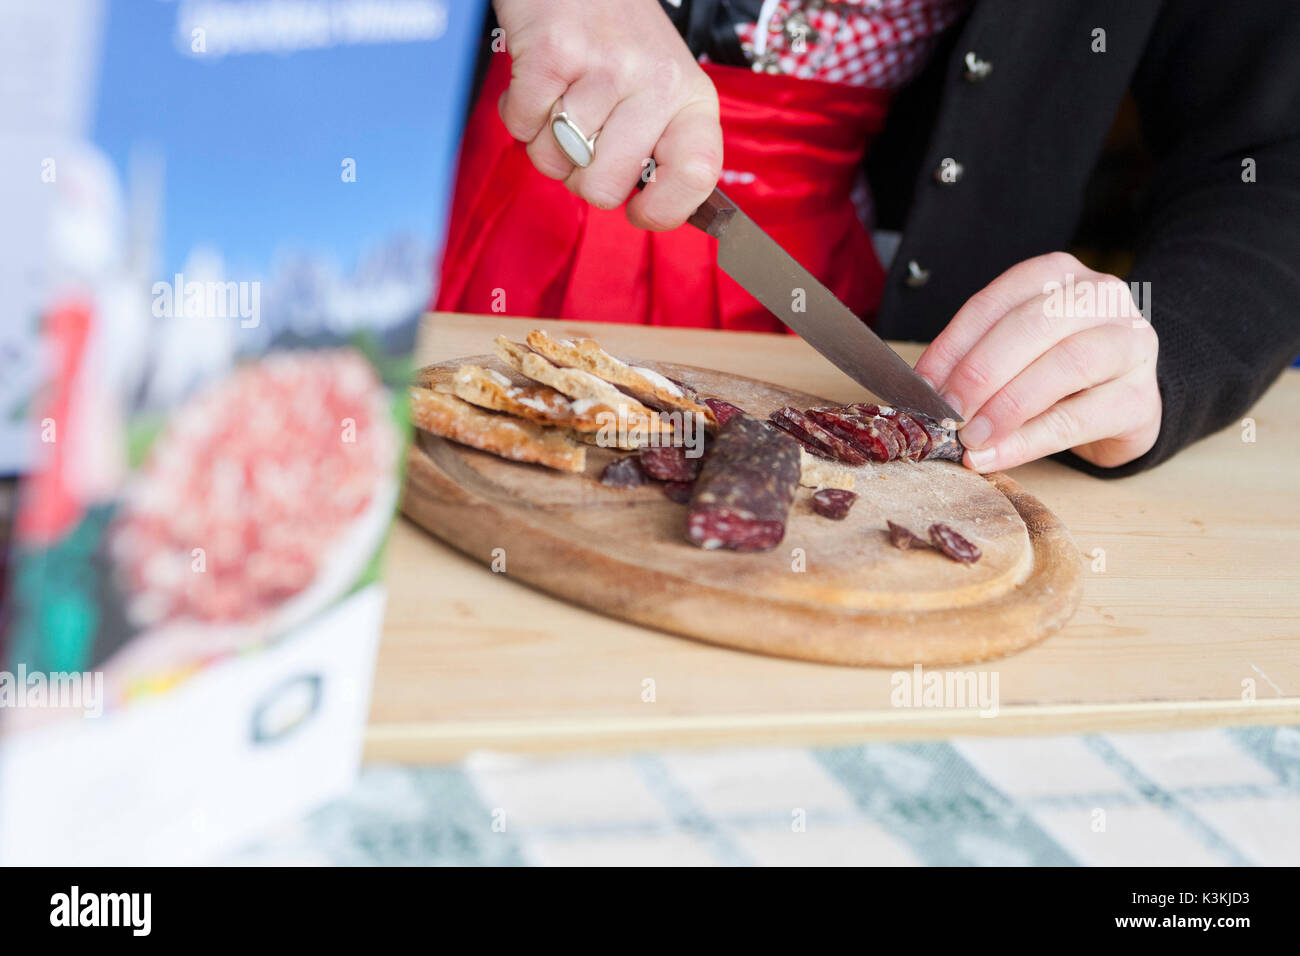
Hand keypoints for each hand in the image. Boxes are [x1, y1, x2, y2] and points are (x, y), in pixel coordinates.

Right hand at [493, 0, 722, 229]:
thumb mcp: (660, 88)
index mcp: (689, 98)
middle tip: (583, 134)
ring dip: (545, 140)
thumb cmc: (616, 36)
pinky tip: (538, 83)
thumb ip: (660, 146)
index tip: (641, 211)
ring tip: (560, 98)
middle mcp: (655, 83)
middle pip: (604, 188)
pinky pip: (522, 127)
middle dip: (580, 174)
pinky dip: (518, 113)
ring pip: (556, 162)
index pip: (696, 176)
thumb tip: (648, 210)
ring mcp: (605, 68)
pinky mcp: (552, 55)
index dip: (664, 210)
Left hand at [914, 252, 1161, 470]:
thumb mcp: (1016, 351)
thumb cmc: (1058, 372)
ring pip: (1066, 365)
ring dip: (1007, 405)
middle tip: (947, 412)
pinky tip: (995, 454)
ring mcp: (1130, 344)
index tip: (921, 384)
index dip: (952, 346)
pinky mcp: (1142, 398)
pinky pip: (1079, 418)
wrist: (1125, 401)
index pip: (994, 303)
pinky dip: (1028, 440)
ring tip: (970, 437)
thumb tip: (926, 392)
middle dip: (980, 372)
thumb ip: (977, 360)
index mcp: (1056, 275)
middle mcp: (1101, 297)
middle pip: (1033, 325)